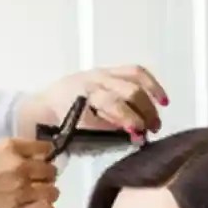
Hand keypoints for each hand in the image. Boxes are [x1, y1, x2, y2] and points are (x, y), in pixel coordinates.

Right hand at [0, 137, 60, 207]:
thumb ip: (5, 154)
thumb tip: (19, 161)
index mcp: (11, 147)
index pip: (45, 148)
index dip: (44, 156)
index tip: (38, 161)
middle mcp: (21, 166)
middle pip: (51, 170)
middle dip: (45, 176)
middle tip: (34, 182)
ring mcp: (21, 189)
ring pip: (53, 191)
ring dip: (47, 193)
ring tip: (35, 197)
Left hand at [22, 65, 167, 143]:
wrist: (46, 106)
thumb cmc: (64, 126)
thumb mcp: (82, 134)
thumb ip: (110, 134)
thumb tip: (136, 137)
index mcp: (84, 98)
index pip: (112, 104)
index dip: (128, 119)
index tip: (139, 132)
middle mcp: (94, 82)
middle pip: (128, 91)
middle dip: (144, 110)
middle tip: (153, 128)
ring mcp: (100, 74)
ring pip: (134, 77)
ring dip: (151, 96)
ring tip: (161, 112)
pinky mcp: (107, 71)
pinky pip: (134, 71)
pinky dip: (151, 83)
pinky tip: (161, 98)